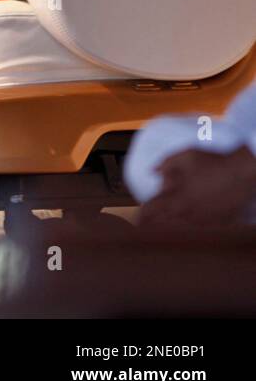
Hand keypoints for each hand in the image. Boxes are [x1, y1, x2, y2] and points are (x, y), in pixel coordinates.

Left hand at [138, 147, 255, 227]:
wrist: (244, 172)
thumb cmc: (213, 163)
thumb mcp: (184, 156)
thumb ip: (165, 164)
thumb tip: (153, 172)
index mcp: (176, 199)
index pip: (151, 211)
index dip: (141, 216)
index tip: (136, 220)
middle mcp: (188, 214)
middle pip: (165, 221)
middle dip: (157, 219)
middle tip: (151, 217)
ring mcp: (205, 220)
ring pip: (183, 223)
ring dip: (176, 218)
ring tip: (178, 208)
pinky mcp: (219, 222)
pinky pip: (202, 223)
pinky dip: (196, 218)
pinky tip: (198, 208)